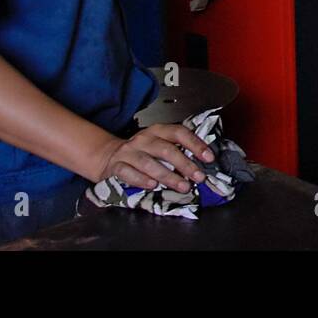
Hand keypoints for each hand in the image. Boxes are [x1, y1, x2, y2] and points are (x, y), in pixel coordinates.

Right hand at [94, 124, 215, 192]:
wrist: (109, 155)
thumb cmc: (141, 152)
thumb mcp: (159, 145)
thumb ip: (177, 151)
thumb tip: (201, 164)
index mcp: (157, 131)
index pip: (179, 133)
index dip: (195, 144)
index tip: (208, 157)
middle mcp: (144, 139)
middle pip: (166, 149)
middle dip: (185, 164)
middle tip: (198, 177)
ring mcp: (129, 152)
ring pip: (149, 163)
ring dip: (168, 176)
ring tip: (182, 186)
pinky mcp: (117, 166)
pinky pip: (128, 172)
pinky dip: (141, 179)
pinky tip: (152, 185)